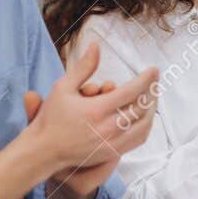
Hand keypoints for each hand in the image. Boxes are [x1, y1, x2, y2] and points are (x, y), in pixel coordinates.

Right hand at [31, 44, 159, 198]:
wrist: (43, 151)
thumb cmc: (51, 117)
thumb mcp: (63, 87)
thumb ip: (83, 67)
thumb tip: (96, 45)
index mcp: (97, 110)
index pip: (132, 91)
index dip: (146, 79)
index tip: (154, 70)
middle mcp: (108, 127)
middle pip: (142, 106)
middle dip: (152, 91)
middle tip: (154, 81)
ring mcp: (112, 142)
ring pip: (145, 123)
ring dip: (152, 108)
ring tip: (152, 96)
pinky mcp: (113, 153)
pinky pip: (139, 138)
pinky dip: (147, 125)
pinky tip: (145, 116)